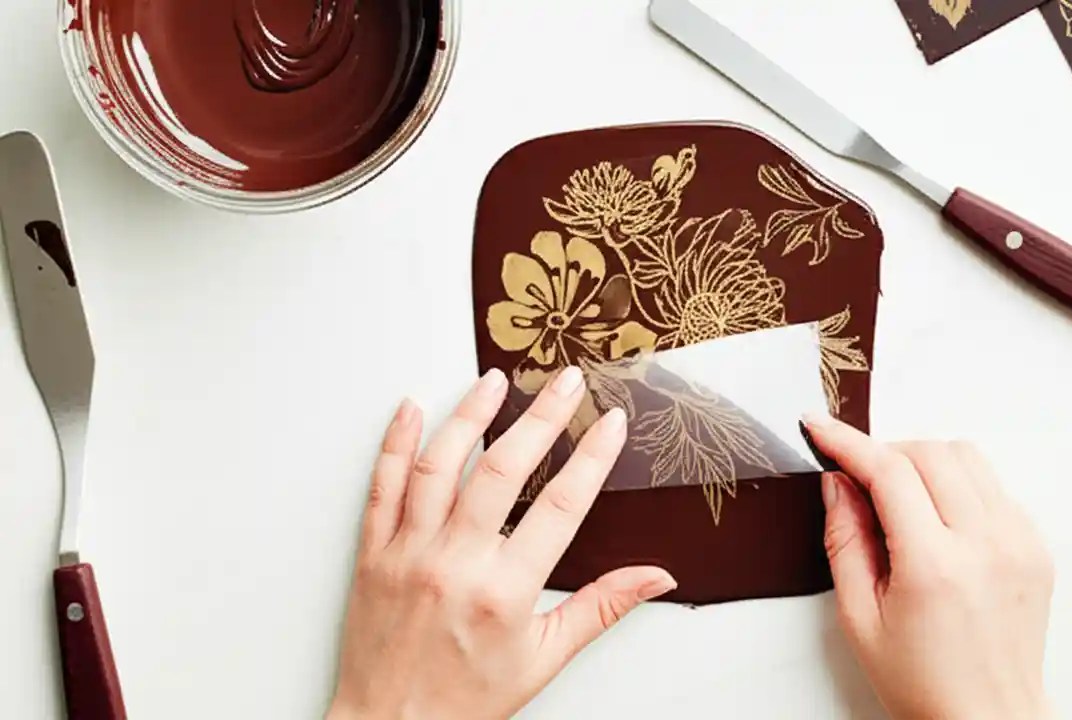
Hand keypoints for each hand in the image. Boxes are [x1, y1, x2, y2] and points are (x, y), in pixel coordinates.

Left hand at [327, 367, 676, 719]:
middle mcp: (455, 563)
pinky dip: (396, 442)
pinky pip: (383, 485)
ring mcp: (410, 552)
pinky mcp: (374, 552)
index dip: (592, 458)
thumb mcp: (544, 658)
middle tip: (565, 380)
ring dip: (470, 415)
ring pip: (440, 465)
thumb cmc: (464, 700)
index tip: (611, 423)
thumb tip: (657, 577)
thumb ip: (601, 609)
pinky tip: (411, 408)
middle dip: (542, 417)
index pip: (562, 507)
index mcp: (505, 591)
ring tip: (495, 379)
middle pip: (504, 470)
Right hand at [803, 415, 1055, 719]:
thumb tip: (838, 482)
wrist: (987, 718)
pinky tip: (939, 522)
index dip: (848, 443)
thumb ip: (845, 539)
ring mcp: (1019, 543)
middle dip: (886, 453)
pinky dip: (959, 487)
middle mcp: (985, 545)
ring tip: (902, 501)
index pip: (889, 472)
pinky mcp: (1036, 546)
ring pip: (967, 457)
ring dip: (926, 463)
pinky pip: (993, 486)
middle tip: (859, 481)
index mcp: (935, 566)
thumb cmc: (922, 682)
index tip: (821, 428)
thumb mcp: (859, 617)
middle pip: (930, 452)